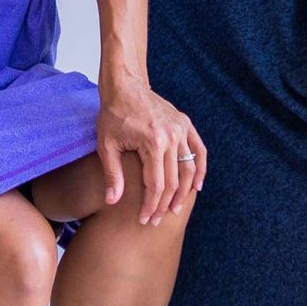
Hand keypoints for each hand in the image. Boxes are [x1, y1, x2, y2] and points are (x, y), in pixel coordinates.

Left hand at [96, 79, 205, 225]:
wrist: (125, 86)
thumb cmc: (112, 115)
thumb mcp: (107, 145)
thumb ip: (112, 174)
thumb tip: (112, 202)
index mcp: (152, 142)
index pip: (156, 184)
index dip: (151, 205)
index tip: (145, 219)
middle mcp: (171, 136)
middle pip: (173, 181)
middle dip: (164, 204)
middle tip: (157, 220)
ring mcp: (181, 129)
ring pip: (188, 169)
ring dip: (183, 192)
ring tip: (174, 209)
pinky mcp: (185, 124)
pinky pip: (199, 150)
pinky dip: (199, 169)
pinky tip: (196, 186)